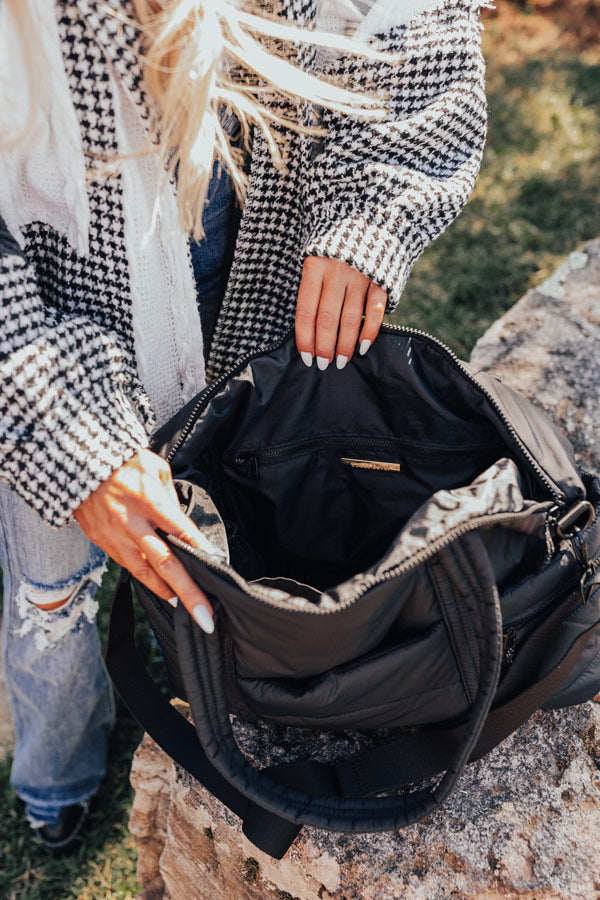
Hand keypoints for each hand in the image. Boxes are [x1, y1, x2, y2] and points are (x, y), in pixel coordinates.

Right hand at [74, 449, 215, 632]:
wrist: (76, 460)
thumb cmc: (122, 460)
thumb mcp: (155, 467)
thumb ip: (170, 495)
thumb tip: (180, 521)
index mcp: (149, 499)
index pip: (182, 531)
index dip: (200, 551)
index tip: (217, 567)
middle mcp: (132, 522)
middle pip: (166, 563)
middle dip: (188, 592)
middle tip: (205, 616)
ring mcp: (114, 535)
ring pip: (144, 572)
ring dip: (166, 592)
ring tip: (186, 608)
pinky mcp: (100, 541)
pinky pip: (127, 565)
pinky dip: (145, 579)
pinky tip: (160, 588)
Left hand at [295, 256, 386, 370]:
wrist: (372, 222)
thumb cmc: (336, 249)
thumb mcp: (317, 260)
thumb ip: (312, 289)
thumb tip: (308, 329)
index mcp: (314, 267)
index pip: (305, 311)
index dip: (305, 338)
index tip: (306, 357)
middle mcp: (336, 271)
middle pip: (327, 319)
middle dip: (324, 347)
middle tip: (323, 364)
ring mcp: (360, 275)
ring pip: (350, 319)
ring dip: (345, 345)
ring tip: (341, 362)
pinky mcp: (381, 280)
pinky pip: (375, 312)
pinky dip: (369, 332)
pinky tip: (362, 347)